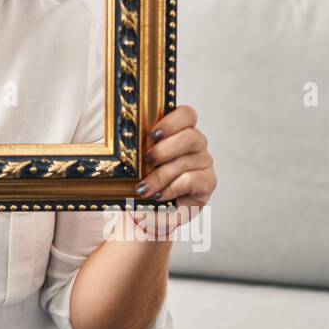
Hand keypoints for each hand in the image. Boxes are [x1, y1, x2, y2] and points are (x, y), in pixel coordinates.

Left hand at [130, 104, 215, 238]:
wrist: (143, 214)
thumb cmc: (138, 184)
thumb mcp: (131, 164)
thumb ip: (132, 148)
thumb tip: (121, 139)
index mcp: (176, 132)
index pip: (186, 115)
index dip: (172, 121)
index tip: (153, 134)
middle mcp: (194, 145)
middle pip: (192, 136)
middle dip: (166, 149)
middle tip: (147, 160)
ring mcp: (202, 163)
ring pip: (189, 160)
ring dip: (162, 175)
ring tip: (144, 188)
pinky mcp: (207, 183)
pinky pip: (194, 179)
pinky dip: (173, 187)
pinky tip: (160, 195)